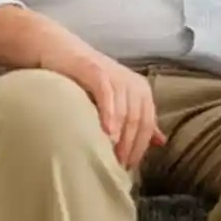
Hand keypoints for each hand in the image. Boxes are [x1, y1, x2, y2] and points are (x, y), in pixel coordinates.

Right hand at [40, 43, 166, 169]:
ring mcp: (115, 76)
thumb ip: (138, 120)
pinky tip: (107, 132)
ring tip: (111, 157)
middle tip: (117, 168)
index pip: (147, 126)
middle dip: (129, 147)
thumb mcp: (117, 100)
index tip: (128, 168)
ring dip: (121, 137)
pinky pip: (107, 94)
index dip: (139, 148)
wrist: (60, 51)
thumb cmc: (87, 80)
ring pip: (126, 111)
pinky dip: (109, 113)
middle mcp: (133, 83)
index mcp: (141, 91)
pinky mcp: (96, 71)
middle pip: (138, 121)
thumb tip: (161, 141)